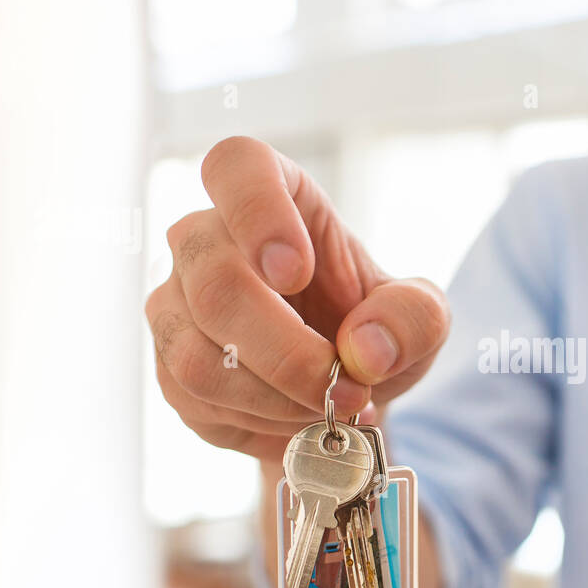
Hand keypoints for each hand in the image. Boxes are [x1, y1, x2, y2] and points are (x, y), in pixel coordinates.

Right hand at [146, 137, 449, 461]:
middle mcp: (208, 238)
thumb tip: (365, 349)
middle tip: (349, 389)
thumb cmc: (374, 328)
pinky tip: (296, 419)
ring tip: (330, 408)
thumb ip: (413, 319)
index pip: (237, 167)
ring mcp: (176, 300)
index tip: (297, 271)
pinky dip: (259, 420)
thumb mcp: (420, 318)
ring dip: (278, 398)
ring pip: (200, 354)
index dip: (258, 212)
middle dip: (290, 354)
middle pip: (216, 283)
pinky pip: (196, 398)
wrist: (341, 385)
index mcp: (276, 194)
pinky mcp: (167, 363)